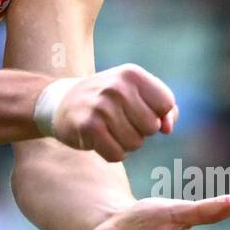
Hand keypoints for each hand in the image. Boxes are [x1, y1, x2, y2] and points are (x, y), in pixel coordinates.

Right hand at [51, 63, 178, 160]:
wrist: (61, 101)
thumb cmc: (108, 100)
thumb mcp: (135, 93)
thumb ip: (163, 108)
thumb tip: (167, 129)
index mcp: (132, 74)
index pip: (166, 104)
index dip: (157, 114)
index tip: (138, 109)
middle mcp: (117, 87)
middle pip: (152, 127)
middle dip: (140, 130)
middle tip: (119, 119)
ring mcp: (102, 106)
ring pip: (135, 143)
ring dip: (124, 143)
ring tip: (108, 128)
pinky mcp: (89, 127)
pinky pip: (117, 155)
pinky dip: (111, 153)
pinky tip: (98, 139)